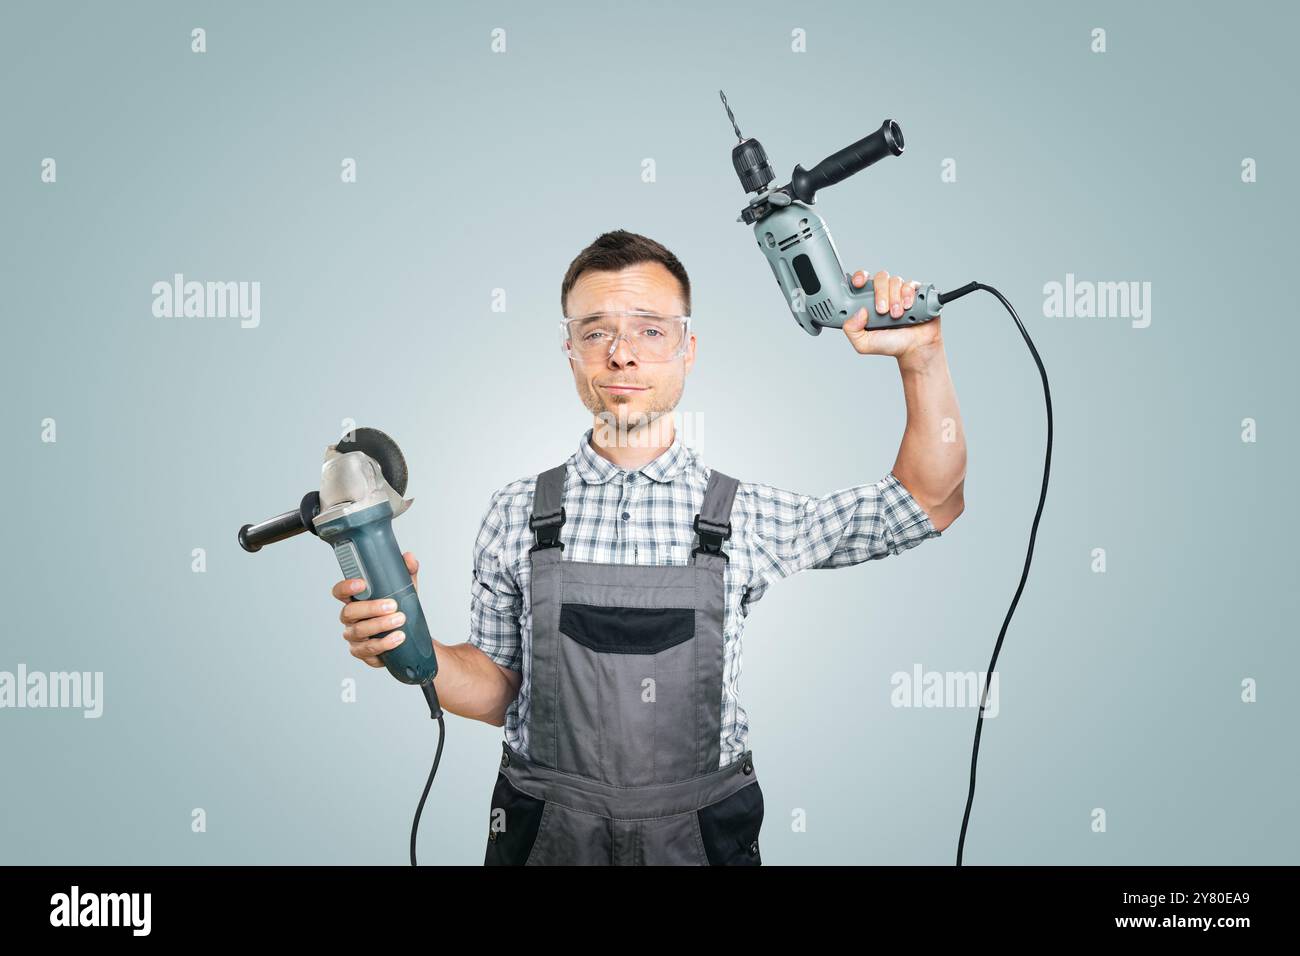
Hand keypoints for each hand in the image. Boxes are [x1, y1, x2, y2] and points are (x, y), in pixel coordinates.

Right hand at [331, 551, 419, 668]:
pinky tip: (398, 638)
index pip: (340, 592)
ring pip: (360, 632)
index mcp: (355, 600)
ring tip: (400, 620)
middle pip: (349, 613)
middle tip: (393, 605)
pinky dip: (384, 644)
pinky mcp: (364, 653)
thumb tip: (408, 557)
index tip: (362, 583)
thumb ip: (407, 571)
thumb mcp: (405, 589)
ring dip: (380, 626)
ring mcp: (355, 638)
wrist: (411, 636)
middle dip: (371, 608)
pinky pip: (369, 651)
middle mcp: (351, 619)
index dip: (346, 587)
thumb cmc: (401, 609)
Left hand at [842, 269, 943, 362]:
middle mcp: (884, 294)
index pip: (862, 281)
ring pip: (895, 281)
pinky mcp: (915, 293)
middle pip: (880, 278)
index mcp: (868, 302)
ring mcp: (900, 292)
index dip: (860, 277)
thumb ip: (852, 330)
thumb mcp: (864, 343)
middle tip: (882, 311)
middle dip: (880, 293)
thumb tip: (857, 312)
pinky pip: (910, 284)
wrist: (916, 348)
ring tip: (896, 315)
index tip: (859, 283)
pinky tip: (908, 307)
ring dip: (895, 298)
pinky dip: (908, 295)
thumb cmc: (891, 344)